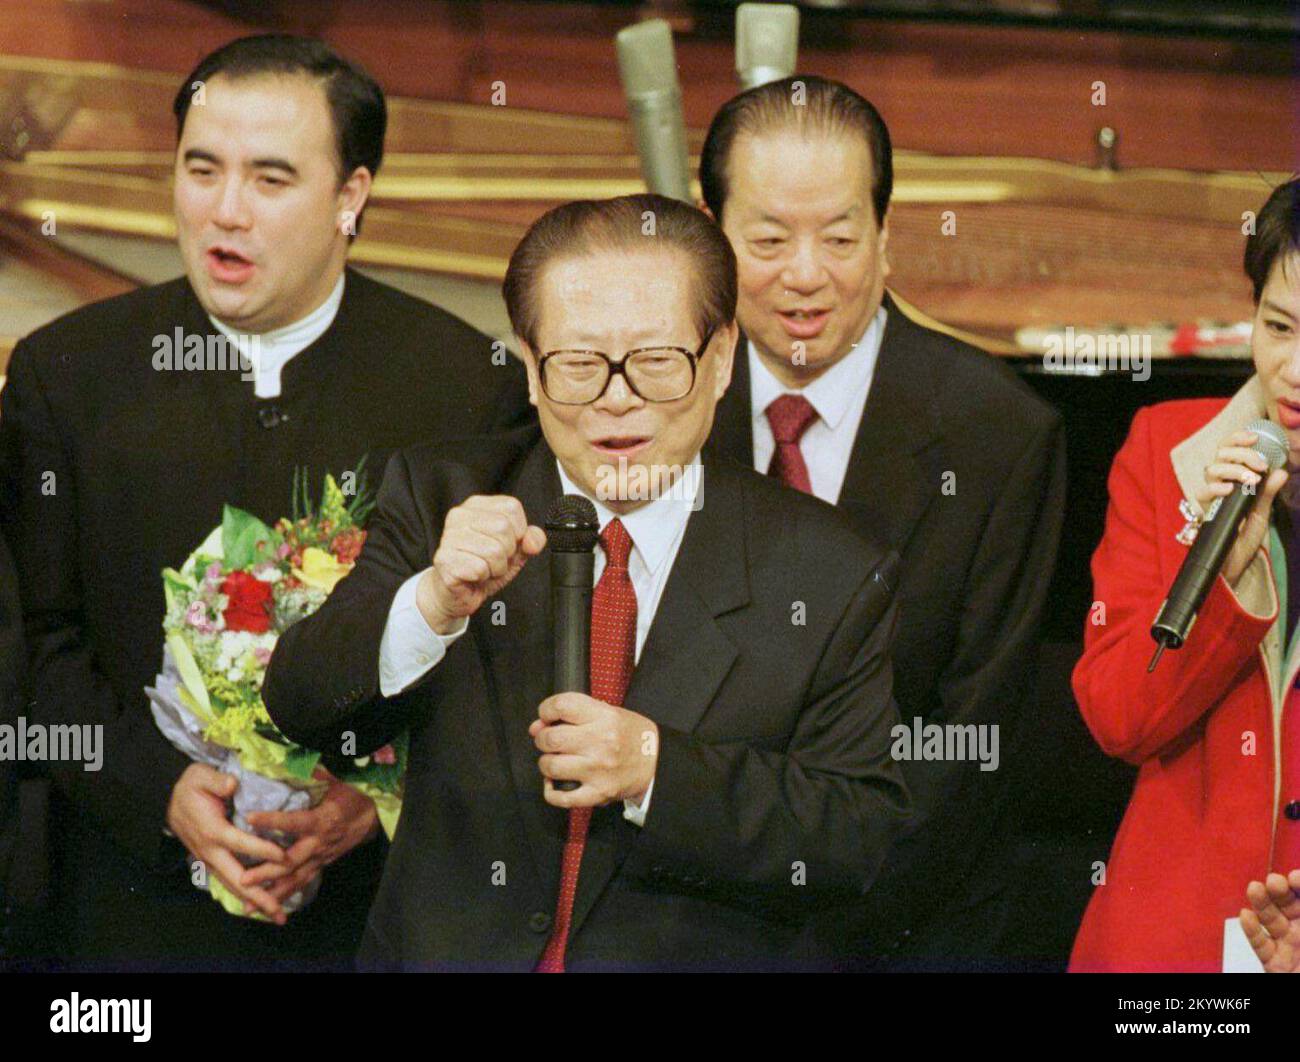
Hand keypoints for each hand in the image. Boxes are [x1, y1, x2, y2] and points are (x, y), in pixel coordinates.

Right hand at [166, 763, 290, 924]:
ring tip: (276, 915)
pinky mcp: (211, 862)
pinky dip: (246, 895)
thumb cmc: (189, 787)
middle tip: (280, 911)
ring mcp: (210, 860)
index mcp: (212, 831)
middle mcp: (211, 851)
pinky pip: (229, 882)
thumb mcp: (200, 776)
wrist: (166, 801)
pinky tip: (262, 904)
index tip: (284, 858)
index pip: (241, 844)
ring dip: (255, 902)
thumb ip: (217, 782)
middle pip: (237, 879)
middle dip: (259, 896)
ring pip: (233, 886)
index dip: (263, 851)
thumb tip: (232, 785)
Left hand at [241, 773, 379, 904]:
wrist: (376, 816)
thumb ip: (318, 773)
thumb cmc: (356, 796)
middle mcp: (319, 843)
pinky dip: (285, 894)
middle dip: (266, 871)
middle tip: (243, 876)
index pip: (293, 822)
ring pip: (294, 878)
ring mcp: (321, 857)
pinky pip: (302, 882)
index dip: (272, 820)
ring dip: (271, 891)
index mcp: (322, 820)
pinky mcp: (321, 864)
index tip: (249, 817)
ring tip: (248, 901)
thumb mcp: (340, 780)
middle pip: (290, 861)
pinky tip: (268, 905)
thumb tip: (297, 759)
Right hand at [417, 495, 545, 633]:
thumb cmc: (483, 566)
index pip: (511, 507)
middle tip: (493, 560)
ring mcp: (449, 536)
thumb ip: (531, 540)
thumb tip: (533, 540)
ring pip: (493, 550)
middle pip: (502, 528)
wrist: (457, 593)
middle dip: (506, 552)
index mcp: (477, 505)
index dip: (518, 531)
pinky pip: (479, 568)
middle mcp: (459, 515)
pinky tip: (472, 576)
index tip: (505, 543)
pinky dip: (483, 577)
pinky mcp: (444, 559)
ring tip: (483, 569)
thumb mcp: (516, 550)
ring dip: (495, 568)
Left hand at [530, 693, 657, 808]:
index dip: (546, 710)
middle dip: (543, 739)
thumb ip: (575, 715)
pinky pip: (562, 797)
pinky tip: (555, 783)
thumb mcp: (610, 713)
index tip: (547, 716)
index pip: (561, 706)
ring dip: (546, 763)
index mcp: (604, 717)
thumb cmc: (632, 736)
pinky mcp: (598, 792)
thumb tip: (537, 727)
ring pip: (551, 766)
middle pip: (550, 738)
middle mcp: (600, 742)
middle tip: (550, 740)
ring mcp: (598, 769)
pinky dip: (552, 791)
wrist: (658, 763)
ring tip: (556, 761)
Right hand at [1196, 429, 1287, 586]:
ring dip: (1233, 469)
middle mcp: (1217, 485)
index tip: (1254, 437)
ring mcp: (1210, 497)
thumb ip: (1268, 493)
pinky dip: (1216, 487)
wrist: (1234, 565)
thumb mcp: (1261, 513)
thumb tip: (1281, 472)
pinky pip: (1203, 492)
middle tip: (1259, 465)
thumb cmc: (1244, 539)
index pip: (1228, 451)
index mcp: (1231, 480)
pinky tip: (1229, 489)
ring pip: (1212, 470)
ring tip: (1251, 478)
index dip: (1237, 439)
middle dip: (1241, 454)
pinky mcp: (1203, 511)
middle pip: (1219, 456)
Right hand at [1240, 870, 1299, 971]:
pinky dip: (1251, 929)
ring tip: (1255, 888)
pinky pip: (1260, 944)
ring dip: (1261, 903)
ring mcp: (1291, 950)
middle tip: (1274, 882)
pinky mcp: (1275, 964)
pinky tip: (1246, 916)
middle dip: (1280, 890)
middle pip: (1289, 905)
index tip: (1295, 878)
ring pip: (1271, 920)